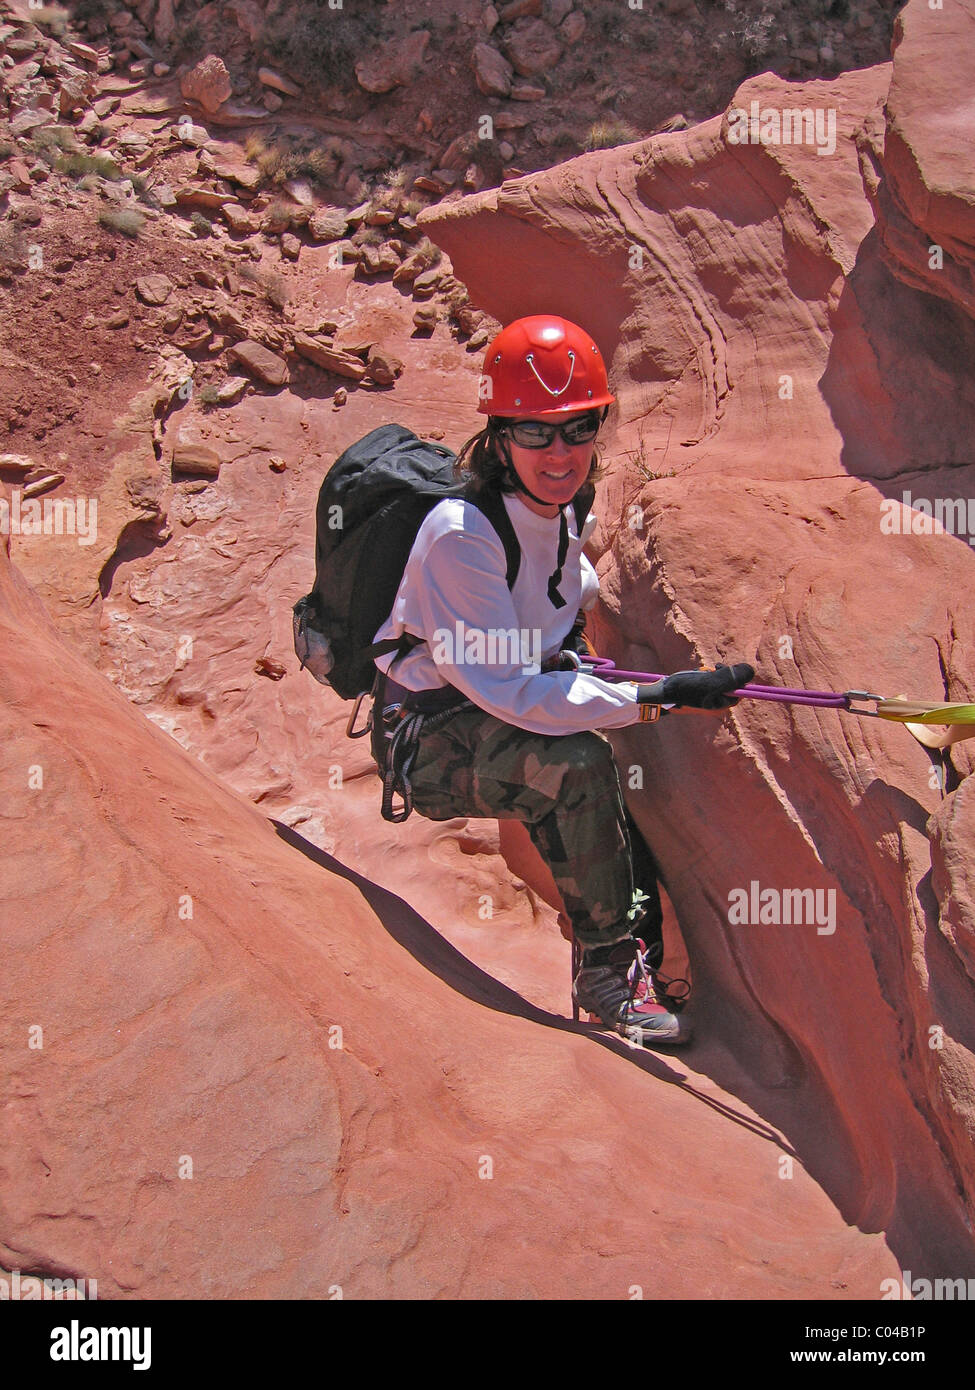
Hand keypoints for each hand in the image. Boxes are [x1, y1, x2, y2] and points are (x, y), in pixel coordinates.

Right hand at [638, 663, 754, 709]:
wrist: (661, 693)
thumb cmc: (685, 689)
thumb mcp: (711, 681)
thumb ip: (732, 677)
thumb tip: (751, 671)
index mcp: (720, 705)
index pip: (738, 691)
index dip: (734, 678)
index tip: (722, 669)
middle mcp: (715, 703)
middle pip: (728, 684)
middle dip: (719, 674)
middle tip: (711, 669)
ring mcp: (706, 698)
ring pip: (716, 680)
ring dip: (709, 673)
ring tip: (698, 672)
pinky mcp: (697, 692)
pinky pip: (706, 680)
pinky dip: (702, 674)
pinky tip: (693, 674)